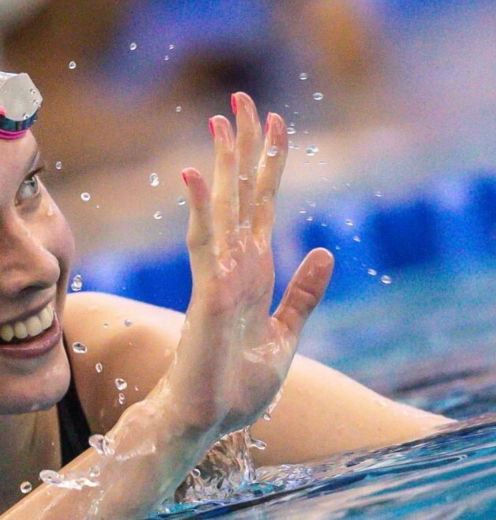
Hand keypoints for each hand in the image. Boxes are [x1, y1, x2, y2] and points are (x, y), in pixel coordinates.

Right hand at [162, 92, 333, 438]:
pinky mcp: (208, 294)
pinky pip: (204, 243)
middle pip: (241, 195)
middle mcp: (234, 267)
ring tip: (223, 117)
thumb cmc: (236, 387)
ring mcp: (218, 277)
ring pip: (223, 207)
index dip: (268, 165)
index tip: (274, 123)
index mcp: (253, 274)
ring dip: (224, 162)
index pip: (260, 207)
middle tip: (243, 98)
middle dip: (245, 146)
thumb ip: (303, 293)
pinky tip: (194, 174)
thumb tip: (324, 250)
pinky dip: (202, 209)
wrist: (207, 421)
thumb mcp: (285, 334)